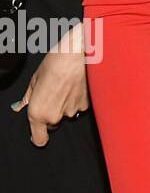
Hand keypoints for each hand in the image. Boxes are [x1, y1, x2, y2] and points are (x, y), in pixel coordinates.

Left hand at [12, 22, 87, 146]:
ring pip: (67, 114)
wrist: (79, 53)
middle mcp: (55, 116)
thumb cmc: (56, 62)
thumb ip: (27, 97)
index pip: (39, 139)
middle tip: (53, 94)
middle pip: (52, 124)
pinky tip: (76, 85)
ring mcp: (72, 111)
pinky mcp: (87, 104)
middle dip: (52, 114)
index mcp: (37, 112)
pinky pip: (80, 107)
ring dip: (66, 105)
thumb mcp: (35, 79)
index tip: (38, 131)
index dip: (38, 136)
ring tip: (66, 86)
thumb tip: (19, 106)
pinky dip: (78, 99)